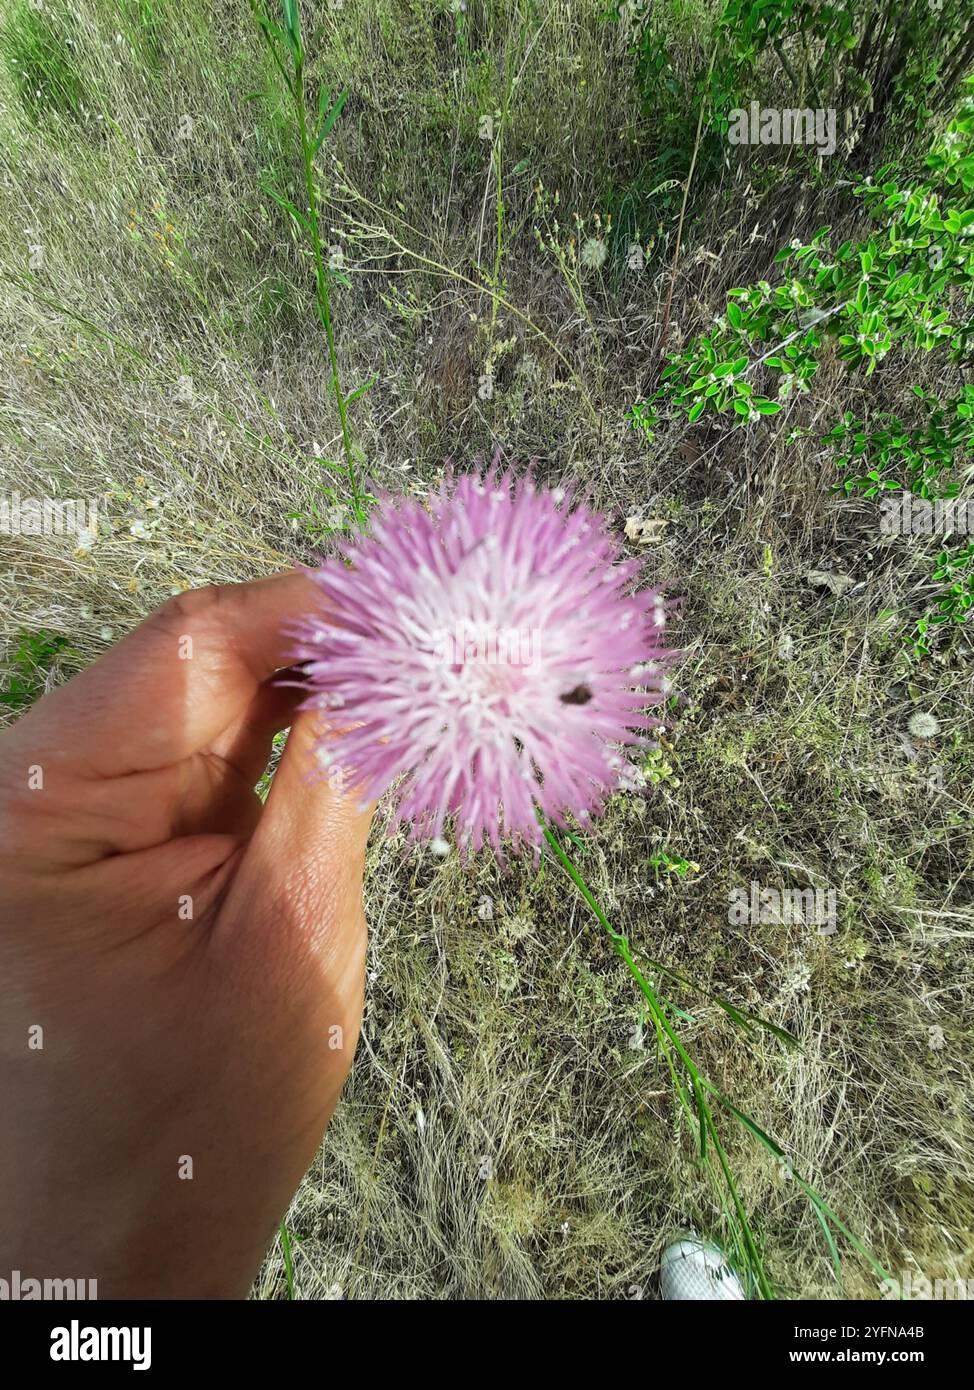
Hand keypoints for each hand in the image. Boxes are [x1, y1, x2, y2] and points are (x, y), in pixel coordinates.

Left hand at [0, 573, 371, 1298]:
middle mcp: (49, 785)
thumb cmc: (194, 1120)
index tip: (426, 603)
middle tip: (451, 644)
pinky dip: (308, 740)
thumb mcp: (287, 936)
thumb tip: (398, 661)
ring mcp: (91, 809)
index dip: (318, 607)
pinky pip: (230, 753)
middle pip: (207, 661)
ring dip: (328, 691)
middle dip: (335, 647)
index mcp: (42, 802)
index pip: (190, 645)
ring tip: (432, 686)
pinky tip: (380, 736)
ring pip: (226, 699)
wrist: (128, 1236)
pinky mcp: (137, 835)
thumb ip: (337, 780)